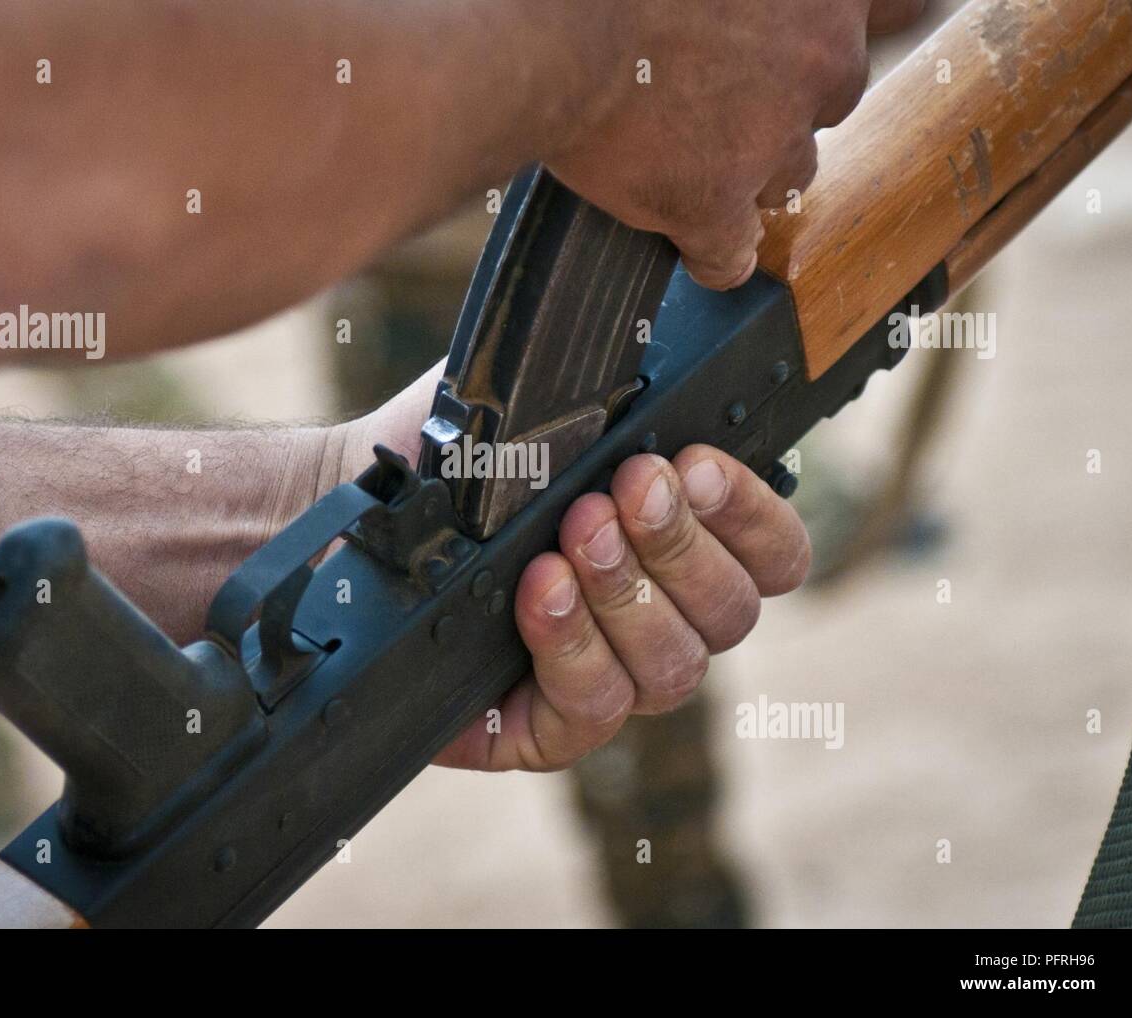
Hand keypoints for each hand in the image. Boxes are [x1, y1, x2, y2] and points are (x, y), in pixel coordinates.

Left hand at [336, 365, 809, 771]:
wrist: (359, 506)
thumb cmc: (460, 457)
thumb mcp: (544, 411)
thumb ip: (622, 405)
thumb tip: (683, 390)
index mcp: (682, 545)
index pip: (773, 554)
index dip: (752, 514)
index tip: (695, 464)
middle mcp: (660, 619)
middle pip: (731, 614)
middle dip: (679, 543)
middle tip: (626, 487)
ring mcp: (610, 678)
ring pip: (674, 668)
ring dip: (629, 592)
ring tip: (574, 533)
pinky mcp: (545, 728)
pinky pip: (593, 707)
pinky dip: (572, 643)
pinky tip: (538, 590)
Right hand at [547, 0, 926, 288]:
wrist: (550, 36)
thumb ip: (751, 2)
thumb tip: (739, 25)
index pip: (897, 8)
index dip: (835, 38)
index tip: (806, 48)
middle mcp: (822, 58)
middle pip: (826, 104)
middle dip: (780, 108)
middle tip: (715, 98)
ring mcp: (776, 138)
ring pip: (782, 181)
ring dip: (743, 177)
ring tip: (680, 160)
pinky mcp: (719, 203)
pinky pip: (727, 252)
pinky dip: (709, 251)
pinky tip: (684, 240)